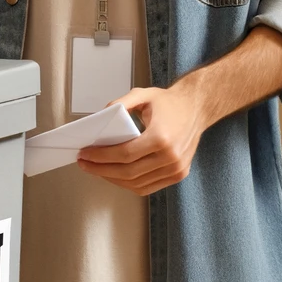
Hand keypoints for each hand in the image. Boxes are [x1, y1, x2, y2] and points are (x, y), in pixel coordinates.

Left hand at [77, 86, 206, 195]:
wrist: (197, 108)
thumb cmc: (170, 102)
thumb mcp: (143, 94)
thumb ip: (120, 104)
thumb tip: (99, 118)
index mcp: (162, 137)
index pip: (124, 154)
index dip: (101, 156)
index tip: (84, 154)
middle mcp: (171, 157)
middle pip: (128, 172)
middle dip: (101, 169)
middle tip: (85, 163)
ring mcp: (176, 169)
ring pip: (136, 183)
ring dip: (113, 179)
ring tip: (97, 169)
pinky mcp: (178, 175)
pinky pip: (148, 187)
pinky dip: (129, 184)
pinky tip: (115, 175)